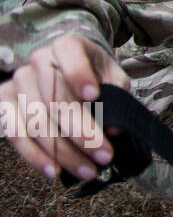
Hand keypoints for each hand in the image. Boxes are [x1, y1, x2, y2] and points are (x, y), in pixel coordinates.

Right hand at [0, 35, 128, 182]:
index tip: (93, 96)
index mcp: (67, 46)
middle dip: (81, 132)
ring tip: (87, 170)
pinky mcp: (5, 102)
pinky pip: (15, 133)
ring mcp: (19, 82)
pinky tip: (54, 170)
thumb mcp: (112, 77)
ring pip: (36, 122)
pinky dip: (34, 155)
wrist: (66, 71)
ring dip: (63, 152)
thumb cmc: (95, 76)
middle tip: (104, 155)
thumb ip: (117, 95)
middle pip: (55, 99)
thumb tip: (113, 129)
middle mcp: (39, 60)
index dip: (79, 74)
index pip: (69, 53)